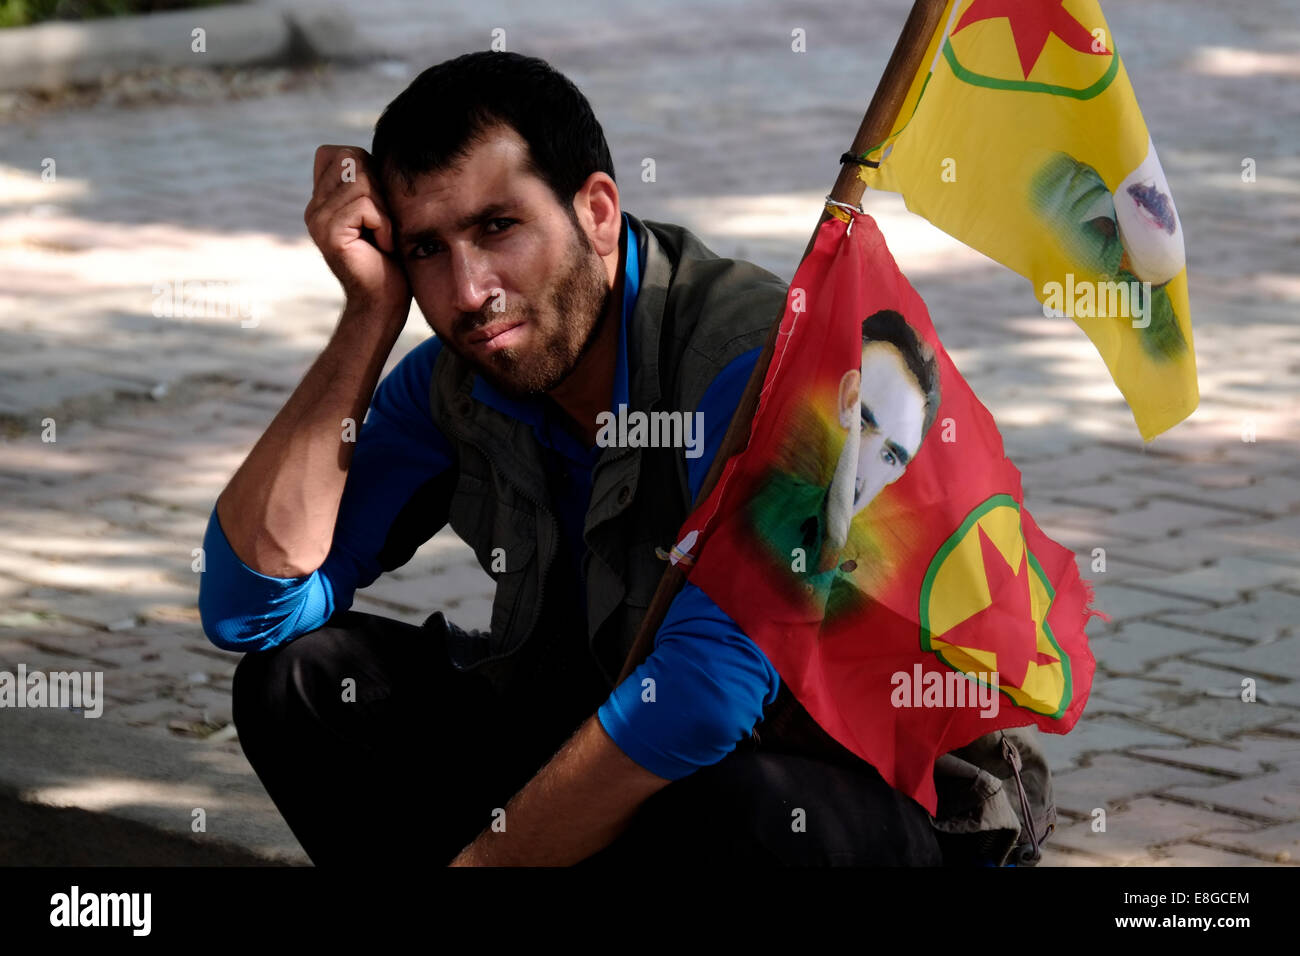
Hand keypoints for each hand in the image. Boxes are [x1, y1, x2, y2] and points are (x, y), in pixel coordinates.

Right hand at [305, 145, 410, 317]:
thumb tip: (379, 148)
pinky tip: (383, 246)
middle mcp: (314, 207)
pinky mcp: (329, 232)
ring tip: (383, 236)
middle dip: (379, 187)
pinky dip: (385, 225)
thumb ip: (369, 182)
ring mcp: (317, 219)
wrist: (384, 303)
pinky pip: (366, 205)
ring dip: (384, 210)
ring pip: (362, 182)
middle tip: (383, 222)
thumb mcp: (382, 211)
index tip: (378, 208)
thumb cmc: (391, 260)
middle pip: (352, 159)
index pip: (339, 152)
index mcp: (323, 199)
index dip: (368, 169)